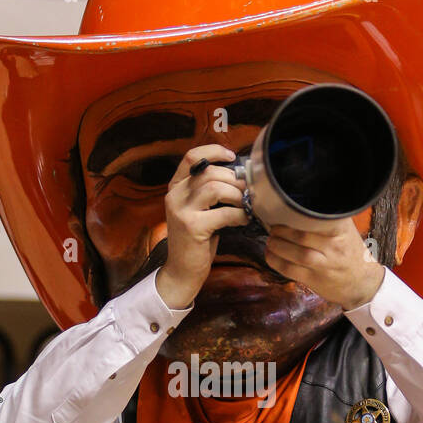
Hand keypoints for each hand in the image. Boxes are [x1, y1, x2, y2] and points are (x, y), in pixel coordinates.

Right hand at [155, 145, 249, 308]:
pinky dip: (239, 215)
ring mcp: (181, 210)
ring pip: (216, 188)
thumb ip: (210, 191)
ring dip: (237, 196)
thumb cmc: (197, 240)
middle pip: (209, 171)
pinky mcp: (192, 226)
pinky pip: (224, 213)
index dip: (214, 151)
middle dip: (234, 180)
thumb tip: (241, 176)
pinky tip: (243, 220)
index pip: (191, 156)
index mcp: (176, 187)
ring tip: (245, 206)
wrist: (182, 271)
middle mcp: (175, 195)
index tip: (232, 157)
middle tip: (247, 191)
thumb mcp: (199, 210)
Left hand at [264, 221, 384, 308]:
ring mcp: (324, 265)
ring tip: (271, 240)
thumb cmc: (352, 254)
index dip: (297, 215)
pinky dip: (276, 261)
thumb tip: (303, 205)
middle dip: (282, 231)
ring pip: (297, 253)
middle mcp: (334, 247)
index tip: (285, 210)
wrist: (363, 283)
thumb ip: (330, 220)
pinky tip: (270, 255)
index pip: (318, 219)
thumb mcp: (347, 232)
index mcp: (341, 232)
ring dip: (278, 245)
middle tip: (274, 227)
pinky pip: (290, 270)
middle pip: (302, 236)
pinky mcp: (314, 279)